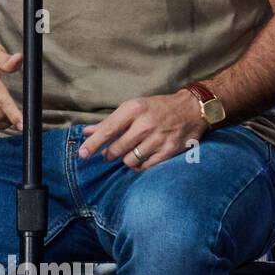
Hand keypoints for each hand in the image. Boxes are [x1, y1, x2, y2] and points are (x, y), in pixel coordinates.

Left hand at [77, 91, 206, 169]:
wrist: (192, 109)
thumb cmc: (157, 108)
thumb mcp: (132, 108)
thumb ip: (109, 122)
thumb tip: (86, 132)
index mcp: (134, 109)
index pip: (107, 130)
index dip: (93, 144)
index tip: (82, 153)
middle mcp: (145, 124)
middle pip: (117, 149)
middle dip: (109, 154)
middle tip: (109, 153)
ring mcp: (158, 139)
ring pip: (130, 160)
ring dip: (125, 160)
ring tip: (130, 152)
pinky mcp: (169, 151)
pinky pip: (145, 166)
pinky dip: (139, 165)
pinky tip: (141, 158)